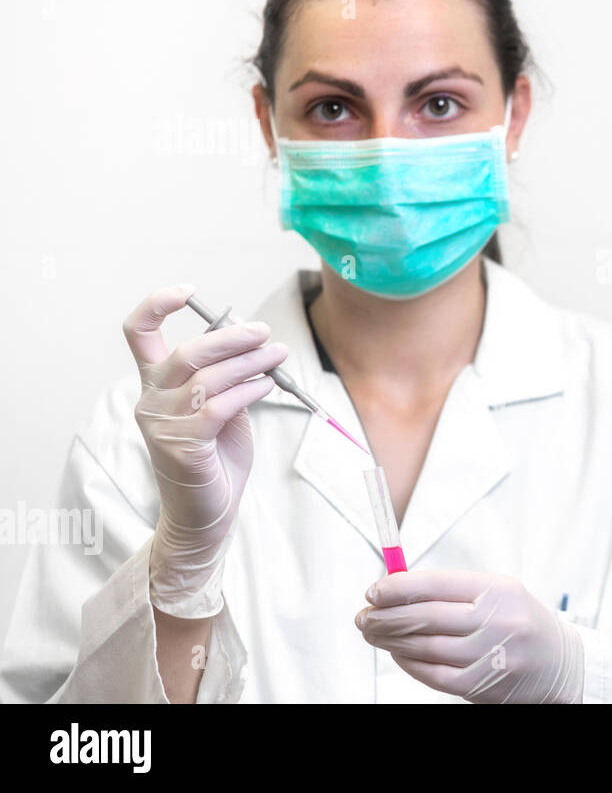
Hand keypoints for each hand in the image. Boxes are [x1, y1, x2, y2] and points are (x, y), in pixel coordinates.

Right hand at [123, 284, 287, 617]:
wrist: (208, 514)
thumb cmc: (215, 458)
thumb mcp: (222, 408)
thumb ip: (227, 376)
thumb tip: (250, 337)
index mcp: (155, 385)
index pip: (138, 334)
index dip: (157, 304)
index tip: (187, 290)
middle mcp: (151, 400)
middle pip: (186, 351)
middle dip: (231, 336)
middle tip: (265, 331)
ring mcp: (163, 424)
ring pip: (208, 377)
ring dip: (251, 361)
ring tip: (279, 354)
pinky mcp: (183, 445)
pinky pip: (219, 405)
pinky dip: (249, 390)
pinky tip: (267, 386)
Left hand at [355, 569, 583, 703]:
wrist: (559, 663)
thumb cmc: (518, 621)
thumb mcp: (496, 592)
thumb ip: (451, 589)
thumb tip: (397, 589)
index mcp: (497, 590)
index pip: (435, 584)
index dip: (397, 588)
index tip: (374, 590)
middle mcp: (496, 620)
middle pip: (425, 617)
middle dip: (385, 616)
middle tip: (364, 615)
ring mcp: (490, 655)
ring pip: (424, 647)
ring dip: (390, 640)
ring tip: (373, 633)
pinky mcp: (482, 685)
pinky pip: (433, 675)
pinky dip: (409, 664)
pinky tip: (397, 654)